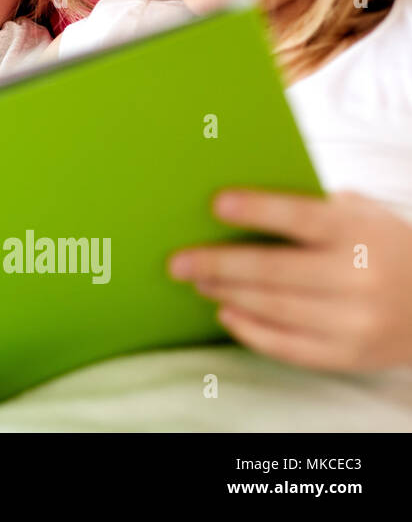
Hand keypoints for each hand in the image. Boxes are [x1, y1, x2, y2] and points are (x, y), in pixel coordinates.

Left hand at [169, 189, 411, 369]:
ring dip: (227, 293)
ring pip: (273, 308)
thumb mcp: (362, 217)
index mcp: (360, 233)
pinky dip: (250, 330)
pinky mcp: (349, 355)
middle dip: (219, 264)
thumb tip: (238, 203)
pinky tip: (226, 313)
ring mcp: (355, 321)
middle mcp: (359, 278)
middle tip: (178, 262)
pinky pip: (287, 346)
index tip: (216, 204)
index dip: (258, 211)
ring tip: (198, 281)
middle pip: (274, 270)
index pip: (301, 218)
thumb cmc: (382, 248)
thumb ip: (312, 208)